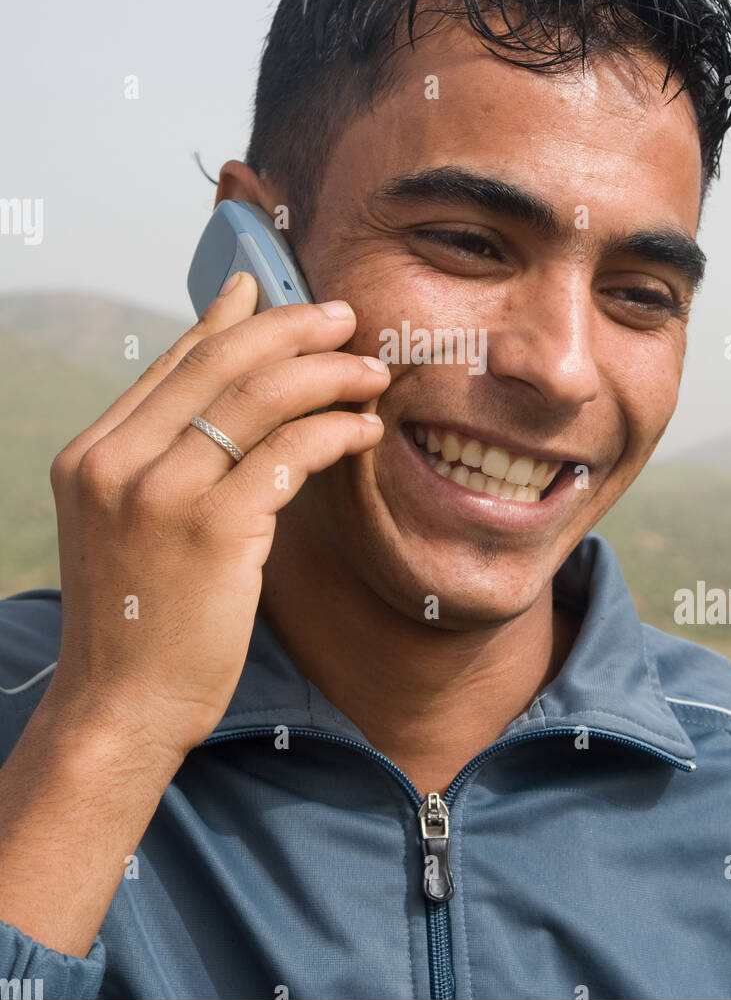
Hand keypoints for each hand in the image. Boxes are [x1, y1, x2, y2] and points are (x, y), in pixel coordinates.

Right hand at [44, 273, 388, 760]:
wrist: (119, 709)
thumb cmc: (139, 619)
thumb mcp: (128, 525)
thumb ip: (161, 459)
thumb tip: (224, 394)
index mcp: (92, 454)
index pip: (174, 362)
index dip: (233, 320)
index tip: (275, 290)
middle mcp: (117, 463)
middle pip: (220, 363)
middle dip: (292, 329)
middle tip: (345, 318)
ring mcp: (160, 496)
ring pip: (259, 399)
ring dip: (326, 375)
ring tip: (369, 372)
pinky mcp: (212, 531)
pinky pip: (289, 455)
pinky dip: (334, 432)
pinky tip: (362, 432)